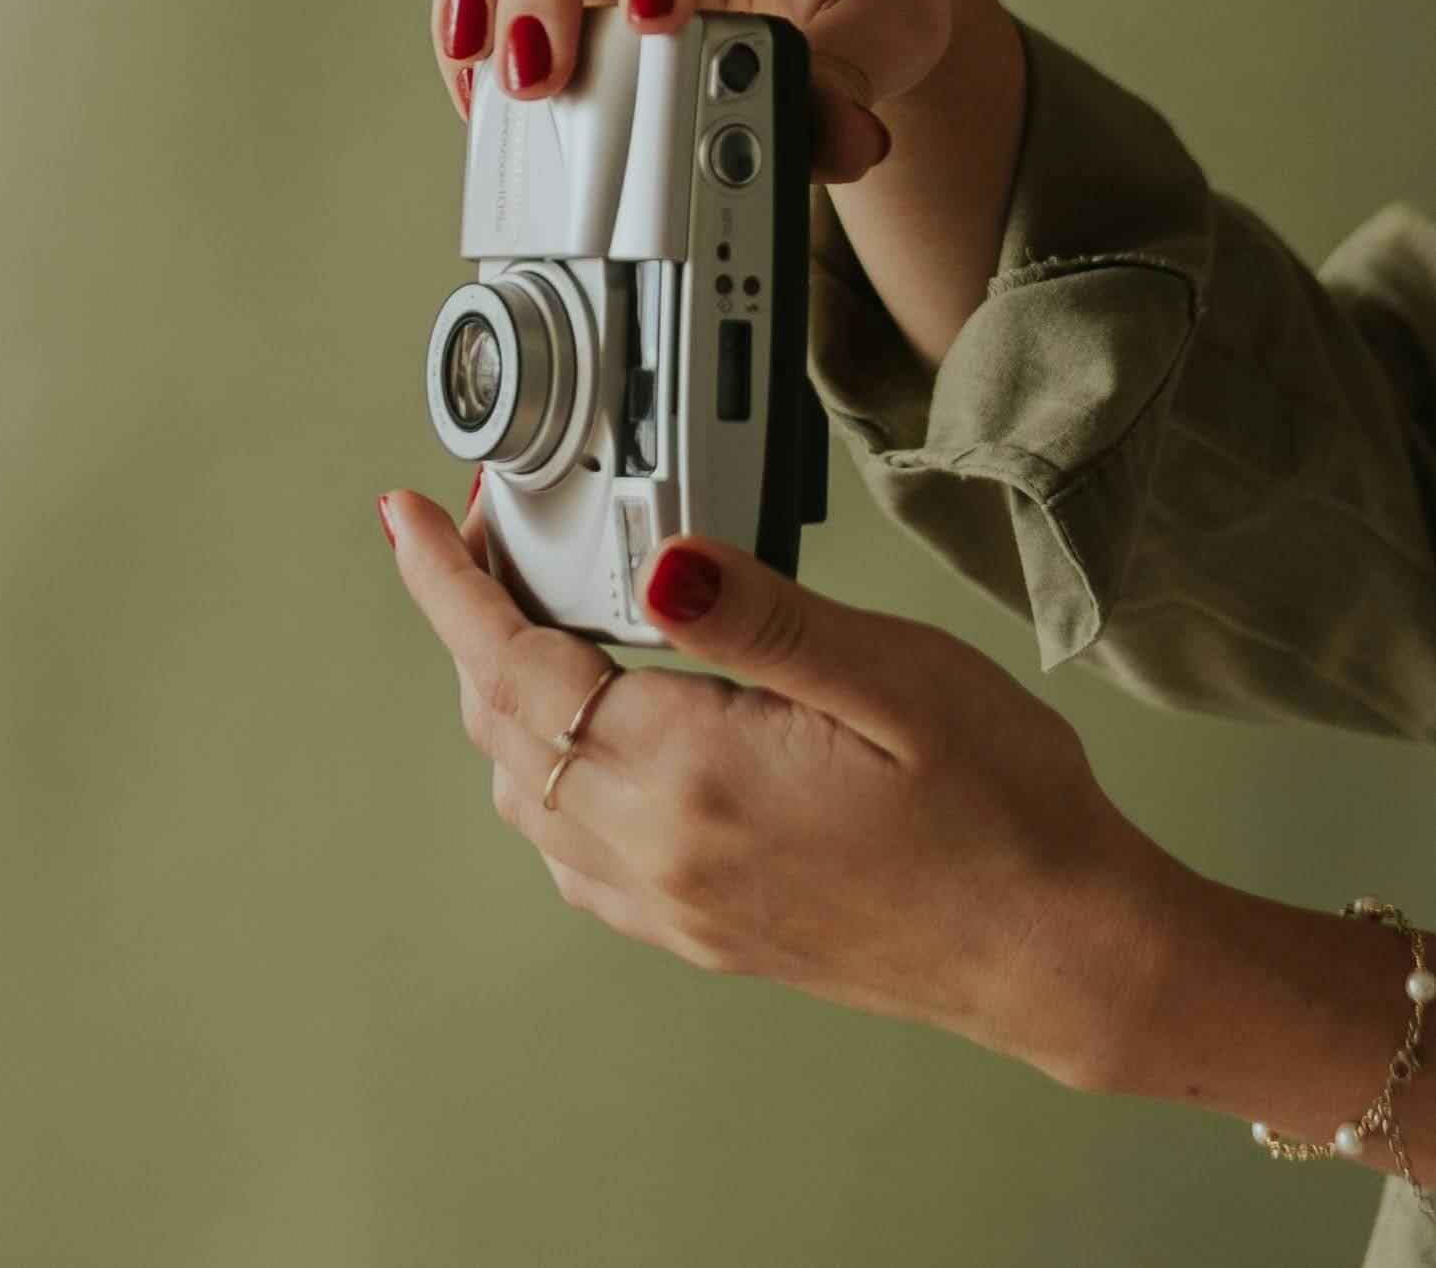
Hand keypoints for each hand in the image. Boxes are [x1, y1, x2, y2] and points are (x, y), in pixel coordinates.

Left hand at [383, 488, 1171, 1089]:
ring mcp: (675, 902)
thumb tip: (651, 558)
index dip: (447, 581)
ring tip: (546, 608)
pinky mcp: (701, 926)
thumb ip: (758, 612)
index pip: (514, 663)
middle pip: (502, 722)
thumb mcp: (893, 675)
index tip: (405, 518)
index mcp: (692, 777)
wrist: (1064, 952)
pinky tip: (602, 720)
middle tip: (500, 533)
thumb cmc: (1004, 812)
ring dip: (509, 693)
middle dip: (478, 619)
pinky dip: (552, 763)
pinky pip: (574, 843)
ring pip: (527, 785)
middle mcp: (660, 852)